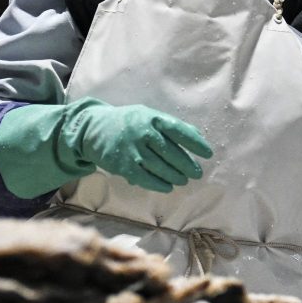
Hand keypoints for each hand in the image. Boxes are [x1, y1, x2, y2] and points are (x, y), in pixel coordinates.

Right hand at [71, 101, 213, 192]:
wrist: (92, 128)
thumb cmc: (128, 122)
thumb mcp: (149, 115)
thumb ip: (170, 125)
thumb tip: (197, 134)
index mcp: (153, 118)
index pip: (180, 131)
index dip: (196, 144)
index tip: (208, 154)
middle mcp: (143, 133)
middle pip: (172, 153)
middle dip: (188, 165)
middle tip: (197, 173)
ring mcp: (132, 150)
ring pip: (160, 168)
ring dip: (175, 176)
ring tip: (183, 180)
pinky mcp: (122, 165)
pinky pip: (145, 178)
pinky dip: (159, 184)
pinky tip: (168, 187)